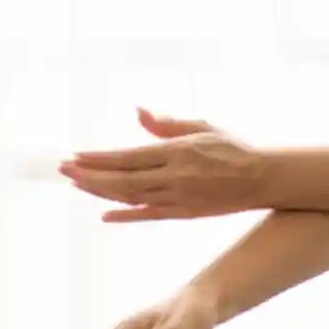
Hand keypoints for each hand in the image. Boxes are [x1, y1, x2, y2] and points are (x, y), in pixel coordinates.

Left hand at [60, 107, 266, 221]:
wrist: (263, 179)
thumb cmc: (234, 149)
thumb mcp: (203, 128)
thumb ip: (168, 124)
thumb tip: (138, 113)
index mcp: (179, 152)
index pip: (129, 156)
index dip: (99, 158)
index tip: (76, 156)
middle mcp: (176, 176)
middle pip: (123, 178)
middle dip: (90, 175)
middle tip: (65, 170)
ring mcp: (180, 197)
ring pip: (132, 197)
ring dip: (101, 192)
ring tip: (78, 185)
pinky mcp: (186, 213)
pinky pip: (149, 215)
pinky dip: (126, 215)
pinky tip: (105, 214)